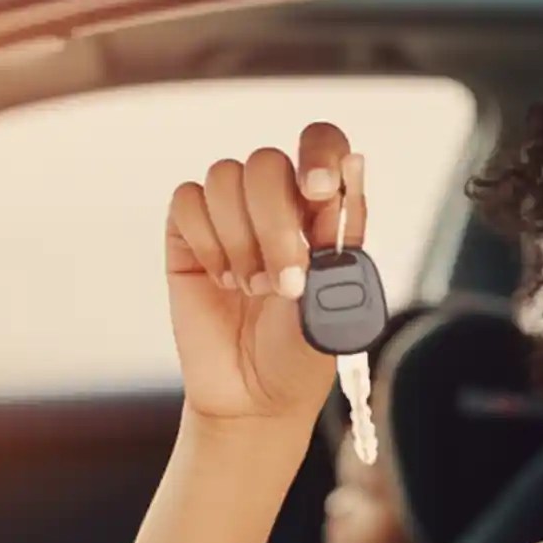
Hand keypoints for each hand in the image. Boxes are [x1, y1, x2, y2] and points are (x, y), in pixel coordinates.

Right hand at [166, 123, 366, 424]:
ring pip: (225, 176)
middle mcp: (277, 204)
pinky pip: (188, 200)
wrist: (254, 398)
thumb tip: (355, 164)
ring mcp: (231, 215)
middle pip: (268, 162)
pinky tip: (221, 280)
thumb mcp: (335, 300)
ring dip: (241, 240)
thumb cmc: (303, 353)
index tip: (317, 192)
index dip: (318, 154)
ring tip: (252, 290)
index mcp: (323, 211)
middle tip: (284, 285)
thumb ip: (340, 233)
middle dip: (276, 225)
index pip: (323, 144)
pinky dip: (206, 242)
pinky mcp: (188, 234)